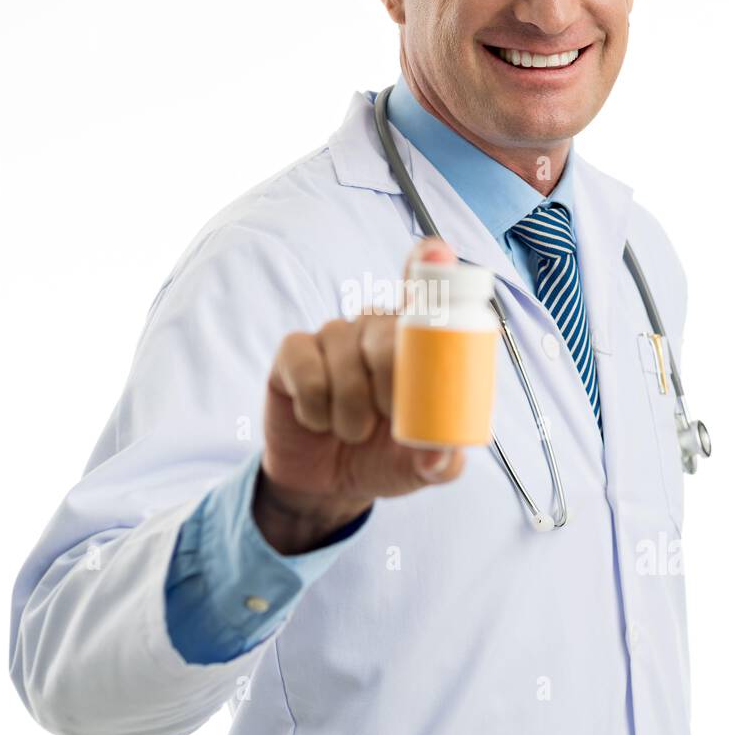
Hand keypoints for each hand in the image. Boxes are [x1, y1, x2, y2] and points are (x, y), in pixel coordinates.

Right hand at [254, 238, 465, 552]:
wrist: (330, 483)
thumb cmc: (385, 459)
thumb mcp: (422, 468)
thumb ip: (441, 463)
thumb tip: (441, 454)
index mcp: (415, 345)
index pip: (425, 291)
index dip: (430, 265)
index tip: (438, 250)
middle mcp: (374, 329)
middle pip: (386, 330)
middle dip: (390, 379)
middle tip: (387, 416)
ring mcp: (333, 338)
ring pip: (344, 354)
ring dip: (350, 408)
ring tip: (352, 431)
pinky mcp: (293, 354)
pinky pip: (305, 367)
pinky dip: (315, 405)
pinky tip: (319, 420)